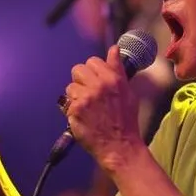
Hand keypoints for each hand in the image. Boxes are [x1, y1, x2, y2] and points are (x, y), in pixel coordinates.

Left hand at [64, 45, 144, 170]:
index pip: (93, 61)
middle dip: (81, 80)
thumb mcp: (128, 92)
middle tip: (88, 93)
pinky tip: (83, 116)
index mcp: (113, 79)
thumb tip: (114, 49)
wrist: (119, 146)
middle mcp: (98, 86)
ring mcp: (85, 98)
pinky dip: (72, 109)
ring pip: (70, 86)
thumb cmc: (126, 121)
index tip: (96, 80)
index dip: (93, 70)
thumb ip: (118, 69)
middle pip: (78, 70)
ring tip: (86, 107)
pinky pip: (66, 102)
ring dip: (76, 95)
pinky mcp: (75, 111)